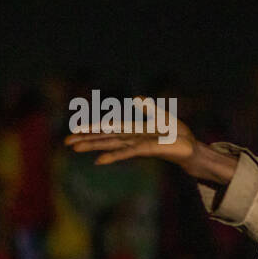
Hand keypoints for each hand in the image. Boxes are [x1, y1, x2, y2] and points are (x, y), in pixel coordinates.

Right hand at [63, 99, 195, 166]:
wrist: (191, 147)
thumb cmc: (177, 134)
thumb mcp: (162, 117)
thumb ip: (149, 108)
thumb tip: (137, 98)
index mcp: (133, 129)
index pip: (108, 128)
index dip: (92, 129)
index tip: (75, 130)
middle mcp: (131, 138)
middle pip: (105, 138)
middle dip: (86, 139)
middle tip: (66, 142)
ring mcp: (136, 144)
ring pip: (110, 144)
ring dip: (93, 146)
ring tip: (75, 148)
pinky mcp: (145, 150)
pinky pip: (125, 152)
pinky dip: (112, 155)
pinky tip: (98, 161)